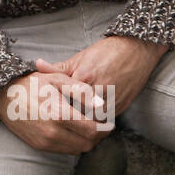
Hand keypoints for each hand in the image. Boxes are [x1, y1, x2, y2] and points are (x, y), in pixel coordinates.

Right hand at [0, 69, 111, 154]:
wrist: (3, 96)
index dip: (105, 128)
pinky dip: (73, 143)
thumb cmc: (32, 84)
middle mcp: (52, 132)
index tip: (109, 122)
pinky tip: (71, 130)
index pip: (93, 130)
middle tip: (100, 125)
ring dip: (86, 141)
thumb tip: (101, 105)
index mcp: (59, 114)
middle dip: (97, 136)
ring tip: (86, 126)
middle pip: (88, 143)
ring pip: (77, 149)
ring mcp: (45, 141)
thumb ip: (81, 91)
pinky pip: (64, 151)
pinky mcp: (39, 146)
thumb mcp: (57, 79)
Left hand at [33, 34, 167, 120]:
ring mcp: (111, 100)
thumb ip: (58, 67)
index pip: (64, 99)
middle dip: (68, 118)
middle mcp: (97, 91)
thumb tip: (37, 65)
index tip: (47, 110)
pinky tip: (88, 120)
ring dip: (82, 123)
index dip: (55, 107)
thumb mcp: (80, 57)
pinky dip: (96, 122)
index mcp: (83, 77)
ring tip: (72, 124)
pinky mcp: (121, 106)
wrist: (137, 51)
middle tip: (57, 122)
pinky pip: (105, 121)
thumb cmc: (106, 52)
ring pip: (91, 121)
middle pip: (77, 113)